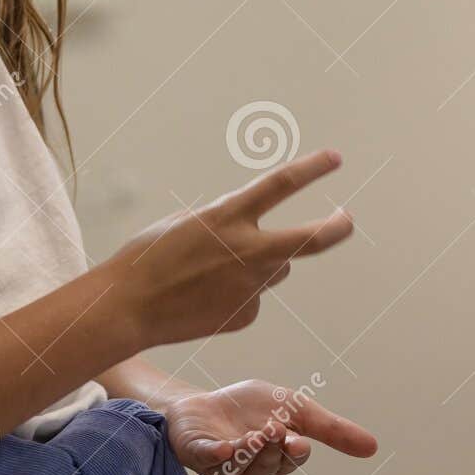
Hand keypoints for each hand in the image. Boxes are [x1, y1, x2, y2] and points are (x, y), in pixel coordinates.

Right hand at [112, 150, 354, 347]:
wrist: (126, 310)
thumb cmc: (150, 257)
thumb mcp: (188, 223)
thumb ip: (229, 222)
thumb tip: (258, 238)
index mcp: (227, 217)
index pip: (280, 184)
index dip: (312, 169)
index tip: (335, 158)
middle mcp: (247, 252)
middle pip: (310, 240)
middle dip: (336, 228)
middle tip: (348, 220)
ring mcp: (249, 288)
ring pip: (275, 268)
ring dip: (259, 264)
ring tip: (213, 272)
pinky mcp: (245, 315)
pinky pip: (253, 297)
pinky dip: (237, 293)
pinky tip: (204, 298)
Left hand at [163, 379, 377, 474]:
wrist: (205, 403)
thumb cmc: (251, 410)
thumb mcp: (297, 411)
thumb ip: (332, 430)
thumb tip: (375, 448)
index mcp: (277, 458)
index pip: (291, 459)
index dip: (294, 452)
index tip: (298, 441)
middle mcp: (251, 467)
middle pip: (266, 466)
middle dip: (271, 449)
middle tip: (274, 429)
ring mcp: (223, 463)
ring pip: (240, 467)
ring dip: (249, 452)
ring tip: (255, 435)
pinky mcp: (198, 452)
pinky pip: (208, 458)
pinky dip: (217, 455)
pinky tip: (226, 447)